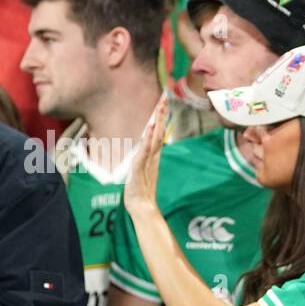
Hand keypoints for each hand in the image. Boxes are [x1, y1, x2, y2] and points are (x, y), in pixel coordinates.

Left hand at [124, 94, 167, 215]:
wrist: (142, 206)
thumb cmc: (139, 192)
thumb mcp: (138, 172)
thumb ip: (140, 161)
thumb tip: (138, 152)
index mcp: (152, 156)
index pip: (157, 134)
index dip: (160, 119)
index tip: (163, 105)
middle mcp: (152, 157)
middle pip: (159, 132)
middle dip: (161, 115)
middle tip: (165, 99)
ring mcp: (148, 161)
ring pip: (154, 138)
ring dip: (158, 122)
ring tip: (160, 108)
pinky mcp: (141, 167)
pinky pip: (145, 150)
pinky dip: (149, 138)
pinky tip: (151, 128)